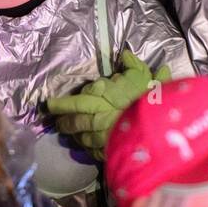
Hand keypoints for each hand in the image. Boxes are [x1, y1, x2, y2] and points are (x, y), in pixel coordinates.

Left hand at [46, 50, 171, 160]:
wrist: (155, 132)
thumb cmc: (149, 101)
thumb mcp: (145, 77)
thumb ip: (133, 66)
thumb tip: (125, 54)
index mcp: (100, 98)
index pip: (77, 100)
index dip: (63, 103)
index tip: (51, 104)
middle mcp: (95, 117)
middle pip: (74, 118)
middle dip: (61, 118)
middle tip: (52, 117)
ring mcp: (100, 137)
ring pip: (80, 135)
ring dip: (71, 133)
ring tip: (64, 132)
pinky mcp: (107, 152)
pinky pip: (91, 149)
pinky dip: (85, 147)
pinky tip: (82, 145)